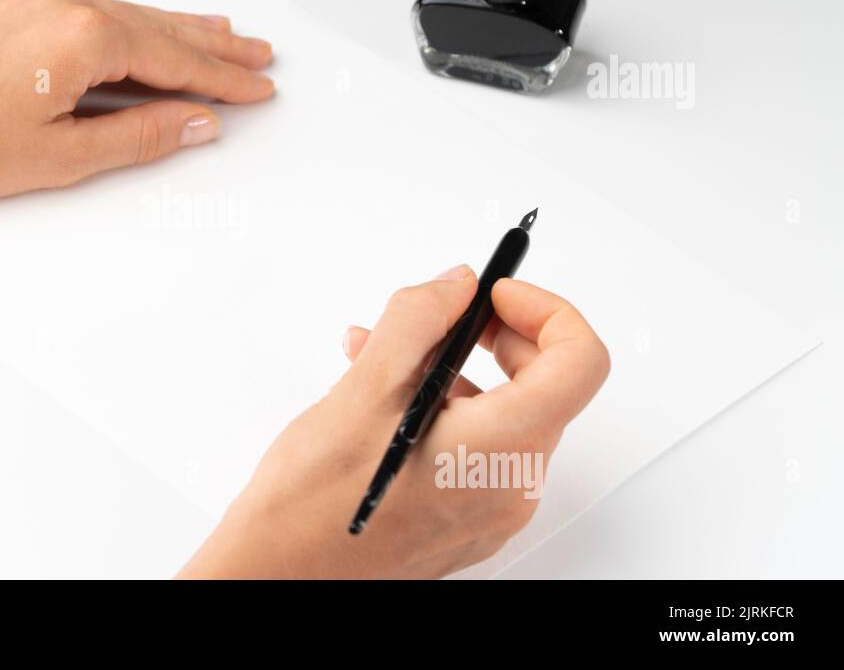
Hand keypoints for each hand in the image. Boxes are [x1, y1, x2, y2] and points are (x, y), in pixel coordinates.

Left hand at [0, 0, 274, 198]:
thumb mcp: (63, 155)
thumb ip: (140, 135)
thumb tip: (196, 122)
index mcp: (82, 35)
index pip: (174, 60)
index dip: (221, 80)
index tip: (257, 88)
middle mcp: (63, 1)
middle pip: (158, 27)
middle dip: (211, 47)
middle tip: (256, 56)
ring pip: (127, 14)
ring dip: (175, 30)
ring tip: (220, 36)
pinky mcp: (14, 4)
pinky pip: (92, 9)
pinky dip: (129, 23)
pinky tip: (146, 29)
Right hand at [180, 267, 610, 578]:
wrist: (279, 573)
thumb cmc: (313, 503)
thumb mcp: (364, 389)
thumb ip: (418, 321)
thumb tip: (456, 286)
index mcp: (502, 450)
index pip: (579, 361)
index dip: (544, 310)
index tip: (494, 294)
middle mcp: (512, 487)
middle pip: (543, 385)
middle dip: (490, 335)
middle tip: (439, 316)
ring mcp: (491, 510)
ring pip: (500, 414)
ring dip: (452, 371)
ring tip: (381, 358)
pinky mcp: (466, 521)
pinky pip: (476, 448)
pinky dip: (441, 410)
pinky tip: (382, 399)